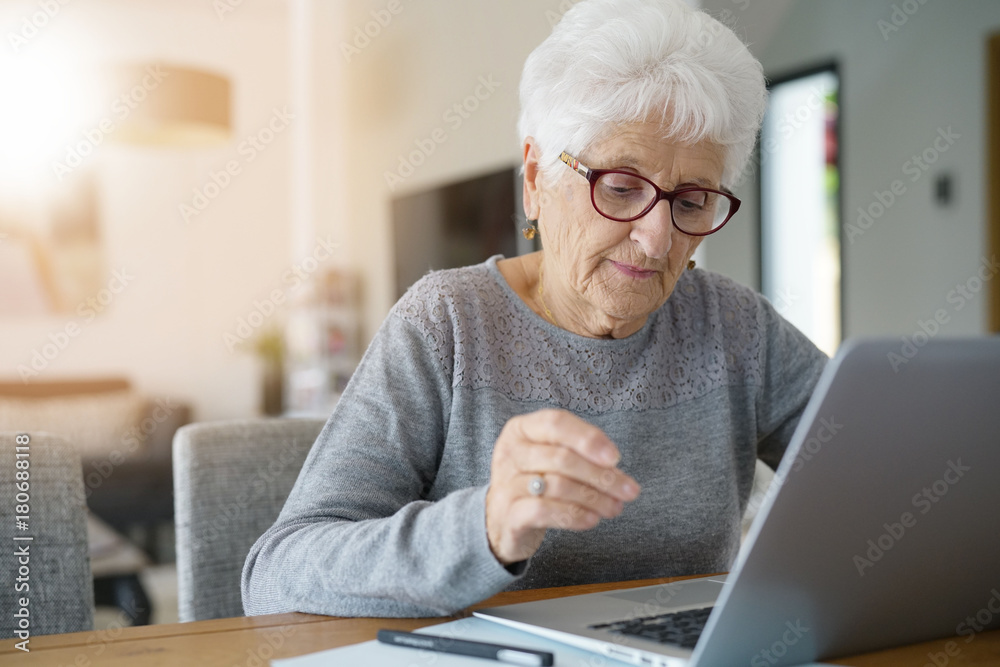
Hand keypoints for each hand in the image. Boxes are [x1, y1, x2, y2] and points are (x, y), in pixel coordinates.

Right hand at [484, 409, 640, 564]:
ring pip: (558, 485)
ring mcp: (506, 484)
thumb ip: (579, 454)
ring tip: (614, 508)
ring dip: (594, 498)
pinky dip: (574, 516)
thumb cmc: (533, 482)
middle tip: (628, 491)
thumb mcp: (550, 458)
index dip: (588, 438)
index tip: (615, 458)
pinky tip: (592, 520)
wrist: (500, 519)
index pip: (556, 423)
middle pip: (562, 458)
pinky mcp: (508, 514)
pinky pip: (545, 511)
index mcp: (521, 429)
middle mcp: (509, 452)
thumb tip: (615, 467)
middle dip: (601, 476)